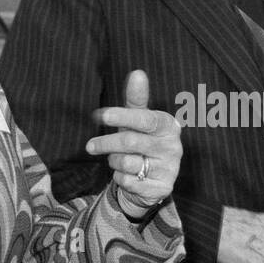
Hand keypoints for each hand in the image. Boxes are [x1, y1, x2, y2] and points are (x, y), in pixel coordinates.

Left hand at [87, 70, 181, 210]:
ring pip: (128, 163)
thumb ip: (137, 100)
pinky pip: (129, 182)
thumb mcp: (138, 121)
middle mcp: (174, 147)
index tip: (101, 115)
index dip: (122, 116)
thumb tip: (138, 73)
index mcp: (169, 126)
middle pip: (131, 142)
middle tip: (89, 146)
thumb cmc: (142, 142)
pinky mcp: (163, 189)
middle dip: (106, 143)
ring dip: (114, 162)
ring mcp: (170, 169)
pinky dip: (120, 178)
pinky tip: (126, 175)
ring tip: (117, 160)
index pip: (145, 119)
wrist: (151, 180)